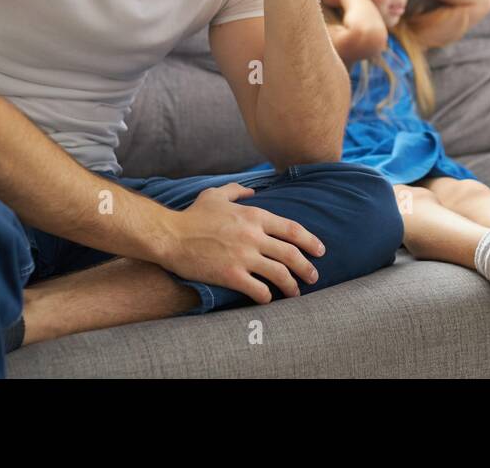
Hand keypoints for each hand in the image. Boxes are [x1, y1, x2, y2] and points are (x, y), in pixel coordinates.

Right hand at [156, 182, 326, 304]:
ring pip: (280, 274)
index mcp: (254, 216)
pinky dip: (267, 296)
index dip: (311, 241)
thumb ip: (237, 190)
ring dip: (291, 285)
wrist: (170, 236)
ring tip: (295, 293)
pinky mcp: (231, 275)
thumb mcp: (216, 194)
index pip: (293, 230)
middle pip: (292, 254)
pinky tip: (269, 299)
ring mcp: (244, 257)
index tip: (320, 250)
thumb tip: (252, 191)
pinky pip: (259, 290)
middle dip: (307, 268)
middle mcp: (254, 236)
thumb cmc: (192, 216)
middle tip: (314, 277)